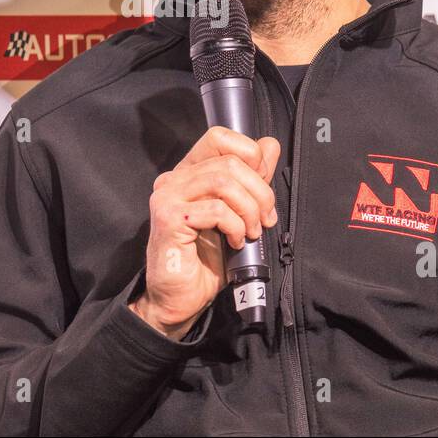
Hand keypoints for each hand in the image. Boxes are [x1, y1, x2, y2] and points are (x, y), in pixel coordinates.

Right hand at [128, 126, 281, 338]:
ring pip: (223, 181)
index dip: (249, 154)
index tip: (263, 186)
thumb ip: (251, 180)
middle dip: (259, 191)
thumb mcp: (239, 215)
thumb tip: (269, 145)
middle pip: (229, 161)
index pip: (219, 137)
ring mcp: (168, 197)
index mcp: (189, 173)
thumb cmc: (206, 261)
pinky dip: (235, 226)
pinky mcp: (169, 218)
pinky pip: (215, 209)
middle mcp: (174, 179)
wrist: (179, 300)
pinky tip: (235, 241)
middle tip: (265, 219)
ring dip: (249, 208)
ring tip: (252, 231)